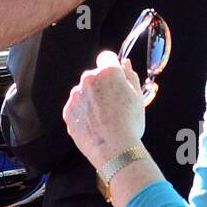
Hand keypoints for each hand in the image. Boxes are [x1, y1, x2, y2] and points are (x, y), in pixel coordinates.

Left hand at [63, 51, 148, 170]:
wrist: (114, 149)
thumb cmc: (129, 123)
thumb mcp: (138, 97)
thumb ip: (130, 76)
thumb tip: (125, 64)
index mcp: (108, 72)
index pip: (107, 57)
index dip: (112, 67)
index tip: (116, 78)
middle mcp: (88, 79)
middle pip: (95, 76)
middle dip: (102, 85)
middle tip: (114, 104)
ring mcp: (76, 95)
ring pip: (84, 92)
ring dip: (91, 99)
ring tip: (104, 118)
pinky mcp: (68, 110)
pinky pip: (76, 107)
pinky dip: (83, 112)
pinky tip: (95, 124)